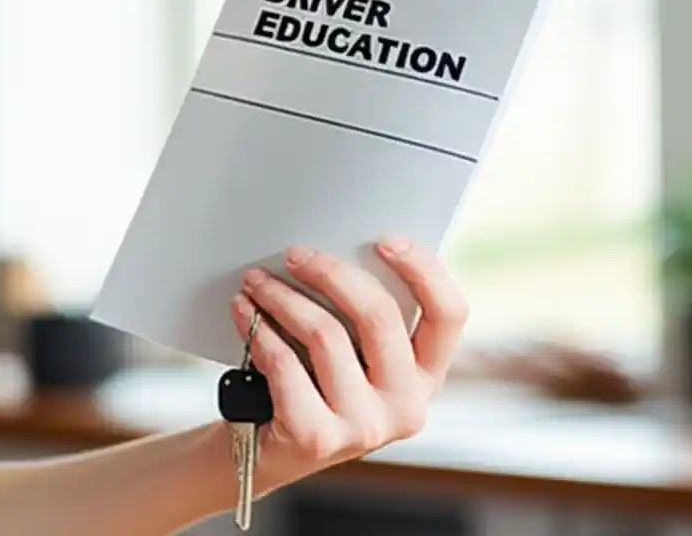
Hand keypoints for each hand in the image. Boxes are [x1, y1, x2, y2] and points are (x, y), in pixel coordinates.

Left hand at [227, 237, 466, 490]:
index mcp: (425, 378)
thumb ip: (360, 317)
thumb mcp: (351, 356)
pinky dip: (258, 330)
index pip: (449, 315)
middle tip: (295, 254)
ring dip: (282, 298)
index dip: (423, 269)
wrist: (262, 453)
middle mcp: (407, 406)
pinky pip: (285, 364)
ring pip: (326, 334)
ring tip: (255, 282)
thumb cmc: (308, 387)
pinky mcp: (317, 438)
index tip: (383, 238)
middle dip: (330, 273)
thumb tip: (336, 247)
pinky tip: (242, 312)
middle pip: (380, 316)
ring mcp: (365, 427)